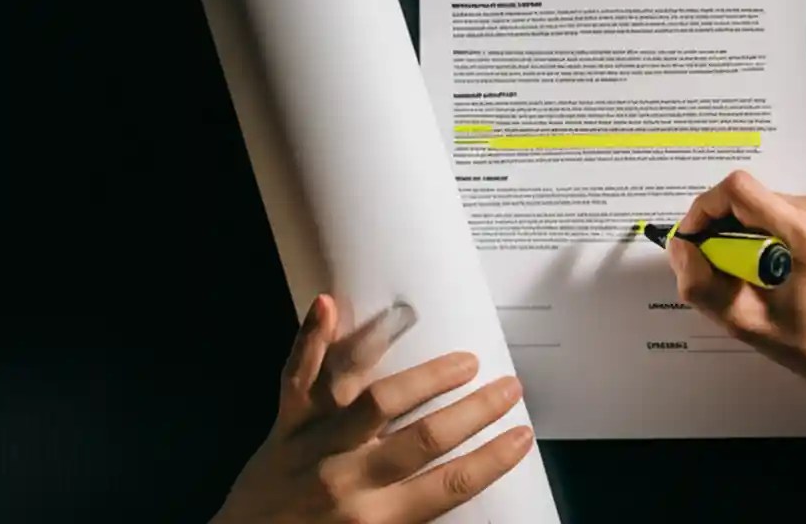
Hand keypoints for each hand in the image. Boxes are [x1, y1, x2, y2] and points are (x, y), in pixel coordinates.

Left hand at [212, 295, 532, 523]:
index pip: (448, 485)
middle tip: (509, 386)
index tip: (523, 434)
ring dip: (420, 375)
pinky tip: (329, 303)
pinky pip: (297, 376)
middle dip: (474, 410)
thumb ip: (412, 511)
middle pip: (422, 437)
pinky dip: (310, 339)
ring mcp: (311, 445)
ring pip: (368, 397)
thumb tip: (459, 476)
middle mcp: (346, 477)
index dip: (492, 460)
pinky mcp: (283, 423)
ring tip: (461, 359)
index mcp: (374, 519)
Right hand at [668, 170, 805, 384]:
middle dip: (721, 228)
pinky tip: (767, 269)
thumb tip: (680, 246)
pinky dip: (760, 233)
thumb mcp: (744, 321)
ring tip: (745, 275)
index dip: (703, 209)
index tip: (692, 241)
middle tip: (718, 270)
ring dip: (741, 232)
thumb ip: (701, 284)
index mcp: (805, 231)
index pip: (737, 189)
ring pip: (761, 204)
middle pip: (747, 197)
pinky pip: (779, 212)